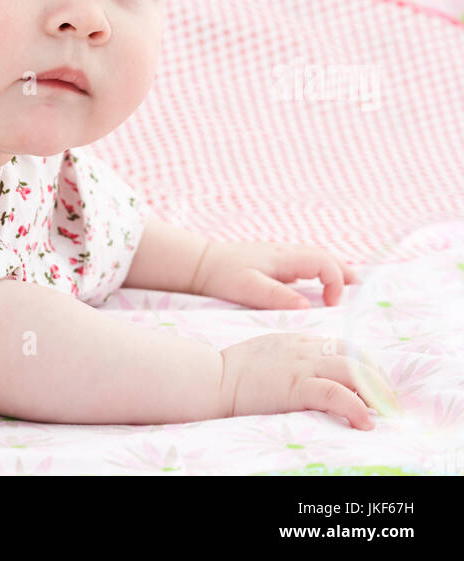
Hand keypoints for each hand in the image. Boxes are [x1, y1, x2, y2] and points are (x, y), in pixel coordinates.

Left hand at [191, 239, 358, 308]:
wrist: (201, 264)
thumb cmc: (224, 276)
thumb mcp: (249, 289)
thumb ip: (278, 297)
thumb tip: (308, 306)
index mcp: (283, 258)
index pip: (322, 262)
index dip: (335, 280)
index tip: (334, 304)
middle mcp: (285, 253)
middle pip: (323, 256)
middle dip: (343, 271)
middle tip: (359, 288)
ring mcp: (279, 257)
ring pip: (314, 259)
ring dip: (332, 270)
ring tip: (348, 287)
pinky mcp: (272, 264)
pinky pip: (304, 265)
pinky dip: (318, 273)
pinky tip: (318, 287)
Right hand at [219, 333, 396, 428]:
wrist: (213, 377)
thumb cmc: (232, 371)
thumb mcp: (267, 353)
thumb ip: (289, 356)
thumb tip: (309, 373)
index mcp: (297, 340)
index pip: (342, 346)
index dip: (363, 364)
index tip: (374, 383)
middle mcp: (304, 349)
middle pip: (354, 355)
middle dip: (377, 377)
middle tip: (388, 400)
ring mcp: (301, 366)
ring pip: (352, 370)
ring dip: (374, 392)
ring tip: (385, 411)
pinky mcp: (296, 385)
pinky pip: (335, 393)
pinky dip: (355, 406)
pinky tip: (364, 422)